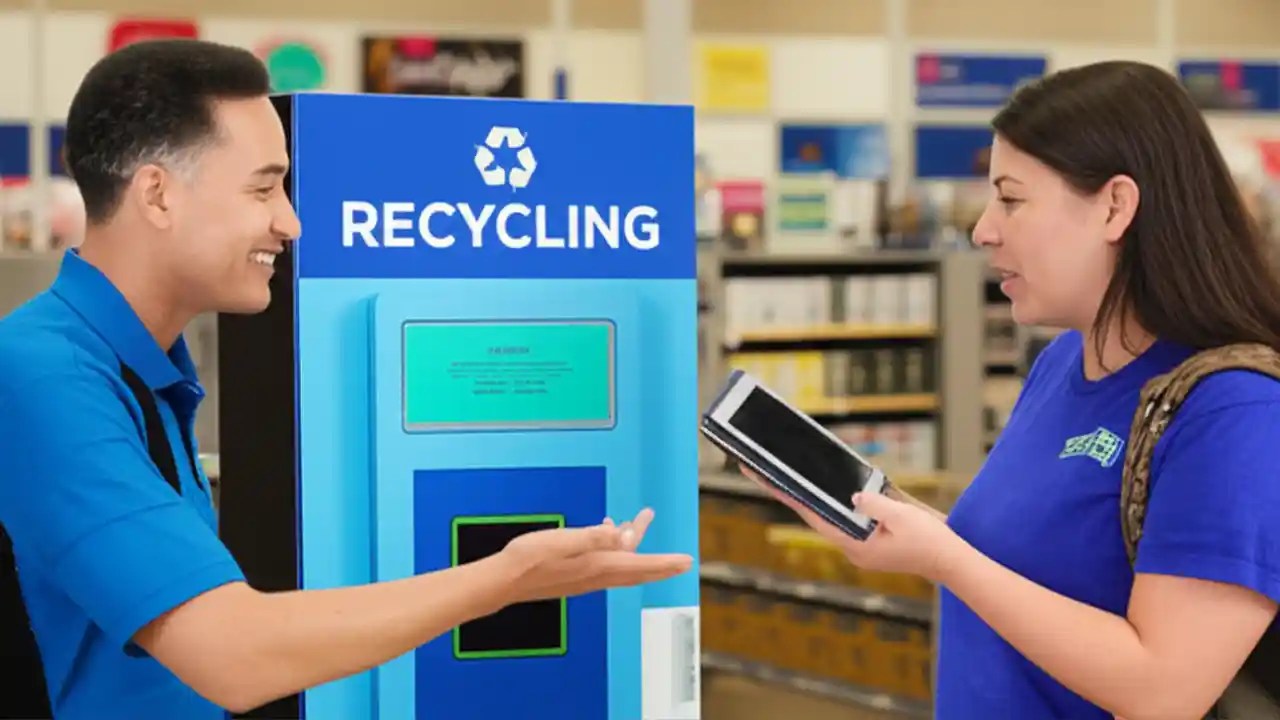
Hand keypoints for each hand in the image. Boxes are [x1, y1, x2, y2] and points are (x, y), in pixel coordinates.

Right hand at [496, 508, 692, 603]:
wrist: (504, 580)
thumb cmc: (529, 559)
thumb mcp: (562, 540)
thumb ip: (592, 536)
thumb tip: (619, 534)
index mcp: (597, 565)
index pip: (641, 564)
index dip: (666, 563)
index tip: (686, 562)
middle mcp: (596, 575)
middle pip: (637, 568)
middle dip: (660, 561)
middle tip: (680, 559)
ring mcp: (586, 578)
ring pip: (622, 564)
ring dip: (634, 546)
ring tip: (636, 523)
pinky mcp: (575, 576)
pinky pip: (605, 563)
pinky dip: (613, 549)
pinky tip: (603, 534)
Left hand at [740, 466, 962, 582]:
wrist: (953, 563)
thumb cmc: (930, 541)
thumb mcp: (902, 516)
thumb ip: (875, 504)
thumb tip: (855, 496)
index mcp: (855, 545)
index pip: (812, 515)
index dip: (785, 494)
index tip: (761, 478)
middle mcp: (852, 548)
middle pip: (815, 515)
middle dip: (790, 493)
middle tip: (761, 470)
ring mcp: (860, 548)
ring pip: (830, 518)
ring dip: (812, 500)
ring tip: (787, 478)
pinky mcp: (870, 544)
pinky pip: (847, 521)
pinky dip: (835, 505)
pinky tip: (827, 491)